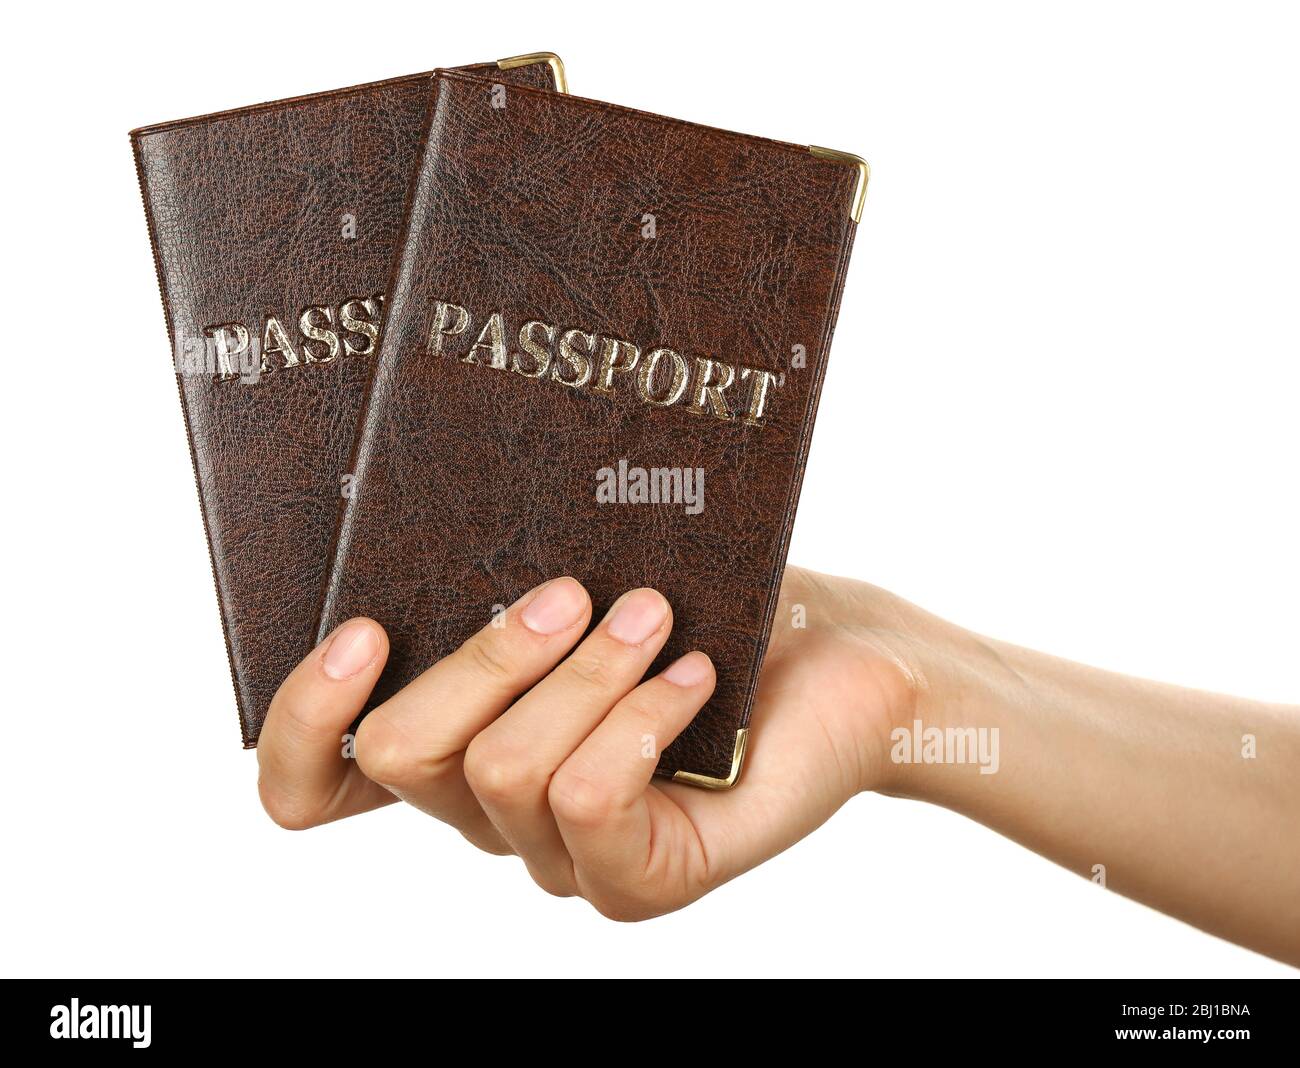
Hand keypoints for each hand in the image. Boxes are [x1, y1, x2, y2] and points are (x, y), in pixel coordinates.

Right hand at [257, 567, 916, 918]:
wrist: (841, 660)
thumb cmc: (712, 606)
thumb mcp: (594, 573)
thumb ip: (509, 577)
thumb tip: (440, 526)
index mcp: (459, 743)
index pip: (314, 784)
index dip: (305, 721)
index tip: (364, 630)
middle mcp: (491, 816)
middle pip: (404, 753)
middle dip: (485, 656)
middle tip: (567, 592)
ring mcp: (564, 858)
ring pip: (504, 768)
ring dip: (586, 672)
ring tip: (656, 618)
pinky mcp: (641, 882)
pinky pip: (592, 802)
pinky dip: (639, 719)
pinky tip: (692, 678)